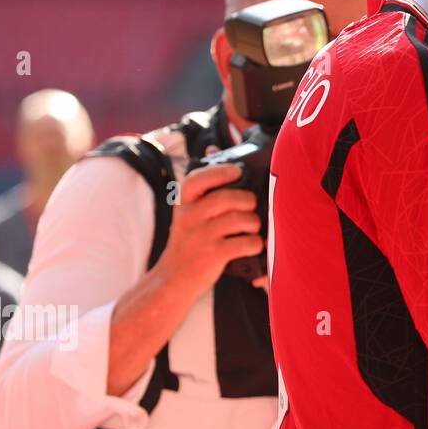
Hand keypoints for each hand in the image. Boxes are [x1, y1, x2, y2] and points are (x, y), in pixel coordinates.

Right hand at [153, 155, 261, 297]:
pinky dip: (255, 243)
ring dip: (254, 223)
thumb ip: (203, 184)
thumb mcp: (189, 211)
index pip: (197, 179)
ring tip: (252, 227)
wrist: (172, 280)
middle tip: (251, 206)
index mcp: (183, 204)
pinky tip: (252, 244)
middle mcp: (189, 218)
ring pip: (240, 220)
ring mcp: (200, 238)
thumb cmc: (189, 240)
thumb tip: (213, 147)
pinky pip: (244, 243)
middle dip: (247, 201)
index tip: (238, 171)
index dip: (220, 172)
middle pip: (227, 199)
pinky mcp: (212, 256)